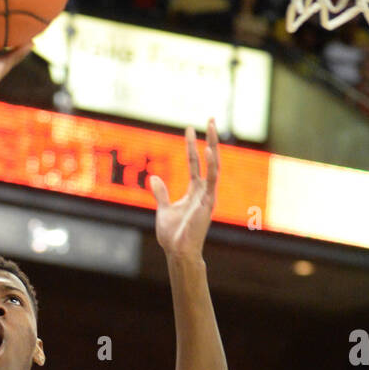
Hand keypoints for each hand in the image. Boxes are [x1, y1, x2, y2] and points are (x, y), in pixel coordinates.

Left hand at [150, 120, 218, 259]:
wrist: (177, 251)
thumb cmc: (172, 235)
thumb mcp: (164, 210)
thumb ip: (161, 193)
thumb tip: (154, 177)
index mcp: (194, 192)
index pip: (195, 163)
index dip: (191, 146)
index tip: (189, 128)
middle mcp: (204, 191)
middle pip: (208, 159)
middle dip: (210, 138)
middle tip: (211, 118)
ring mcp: (207, 195)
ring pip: (214, 164)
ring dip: (213, 144)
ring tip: (212, 125)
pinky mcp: (208, 202)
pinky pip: (212, 179)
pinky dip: (211, 164)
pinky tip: (209, 149)